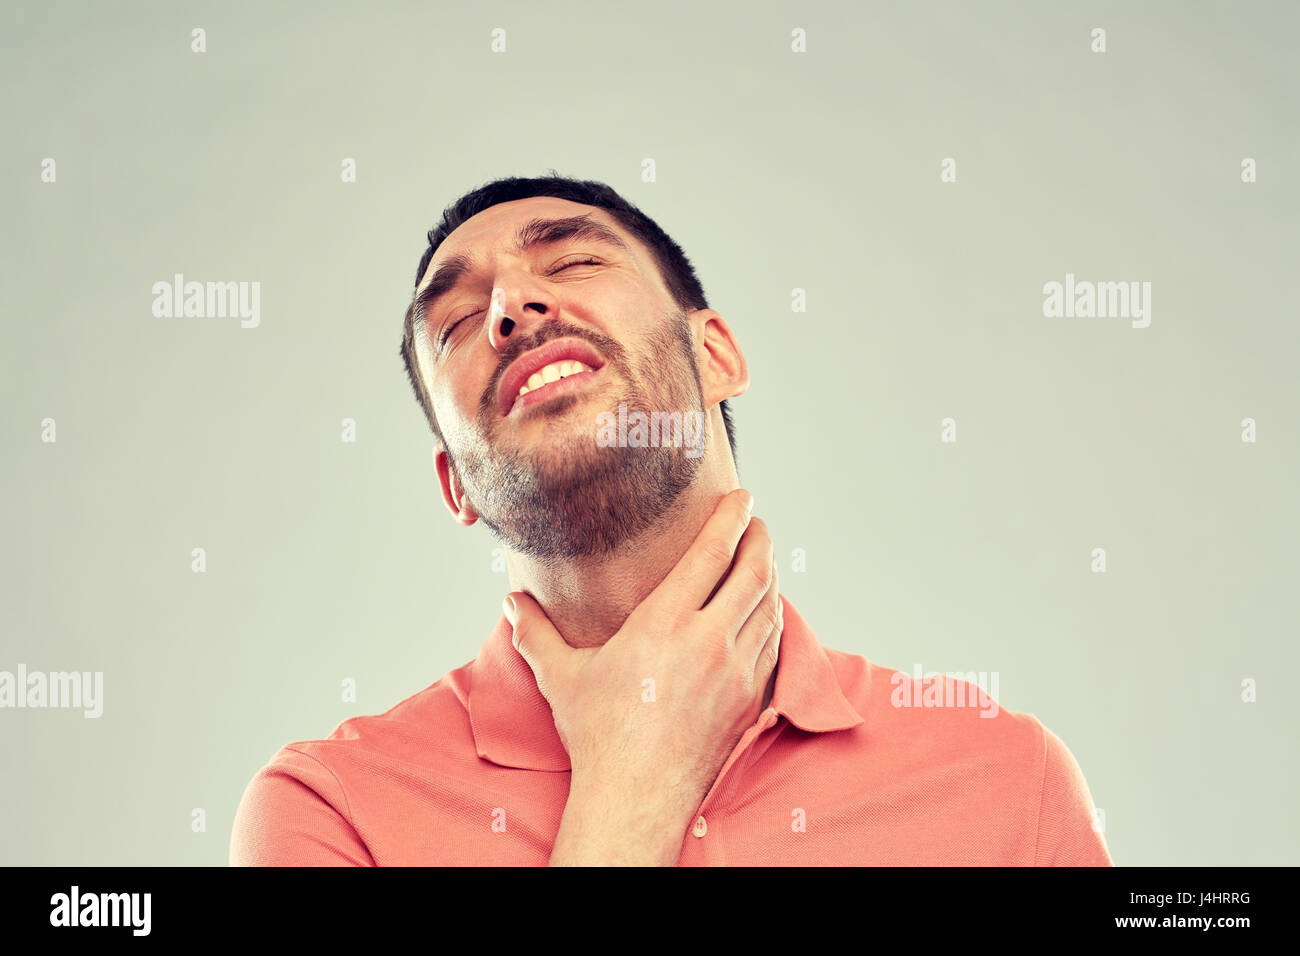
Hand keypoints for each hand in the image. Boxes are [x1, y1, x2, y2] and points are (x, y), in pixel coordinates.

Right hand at [503, 488, 781, 824]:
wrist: (636, 796)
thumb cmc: (598, 735)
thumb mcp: (561, 677)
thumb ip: (536, 633)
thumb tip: (510, 603)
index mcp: (664, 623)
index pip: (712, 553)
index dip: (731, 518)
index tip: (742, 498)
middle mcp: (708, 641)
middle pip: (754, 571)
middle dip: (761, 539)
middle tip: (757, 522)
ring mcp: (736, 671)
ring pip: (769, 607)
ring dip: (770, 576)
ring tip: (762, 559)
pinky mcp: (749, 700)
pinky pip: (773, 645)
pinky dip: (773, 618)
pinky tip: (766, 613)